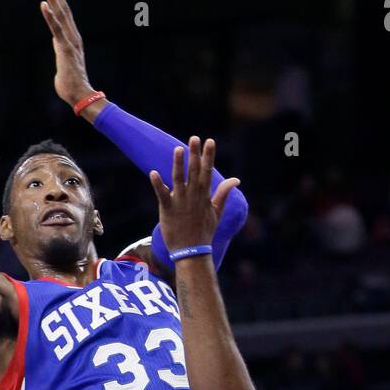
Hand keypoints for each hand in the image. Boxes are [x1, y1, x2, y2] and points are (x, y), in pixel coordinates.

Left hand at [40, 0, 94, 107]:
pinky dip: (49, 16)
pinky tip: (43, 4)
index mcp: (72, 40)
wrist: (80, 96)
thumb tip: (56, 44)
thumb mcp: (63, 62)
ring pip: (61, 14)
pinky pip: (56, 29)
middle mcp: (73, 37)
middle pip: (64, 9)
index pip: (64, 15)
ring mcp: (69, 42)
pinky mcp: (64, 49)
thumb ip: (60, 50)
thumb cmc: (71, 84)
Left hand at [149, 137, 241, 255]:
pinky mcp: (168, 209)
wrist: (191, 251)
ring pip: (179, 180)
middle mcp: (193, 196)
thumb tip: (236, 180)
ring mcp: (181, 202)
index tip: (209, 141)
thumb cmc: (204, 231)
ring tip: (178, 149)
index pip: (207, 171)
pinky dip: (158, 184)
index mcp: (204, 195)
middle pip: (194, 172)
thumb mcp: (217, 212)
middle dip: (195, 154)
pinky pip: (162, 195)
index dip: (208, 156)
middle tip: (194, 138)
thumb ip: (224, 193)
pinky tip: (153, 173)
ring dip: (178, 164)